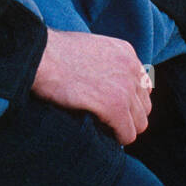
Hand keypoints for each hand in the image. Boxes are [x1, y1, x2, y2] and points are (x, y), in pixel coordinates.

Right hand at [32, 28, 152, 144]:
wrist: (40, 56)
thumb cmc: (53, 53)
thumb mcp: (88, 47)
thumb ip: (105, 62)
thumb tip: (105, 83)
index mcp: (126, 52)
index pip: (143, 86)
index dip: (128, 100)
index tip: (112, 107)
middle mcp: (131, 68)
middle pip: (144, 106)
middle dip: (128, 116)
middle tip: (106, 121)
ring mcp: (125, 88)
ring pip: (139, 123)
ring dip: (123, 129)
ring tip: (102, 128)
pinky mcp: (115, 107)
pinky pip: (127, 134)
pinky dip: (116, 138)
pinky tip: (100, 132)